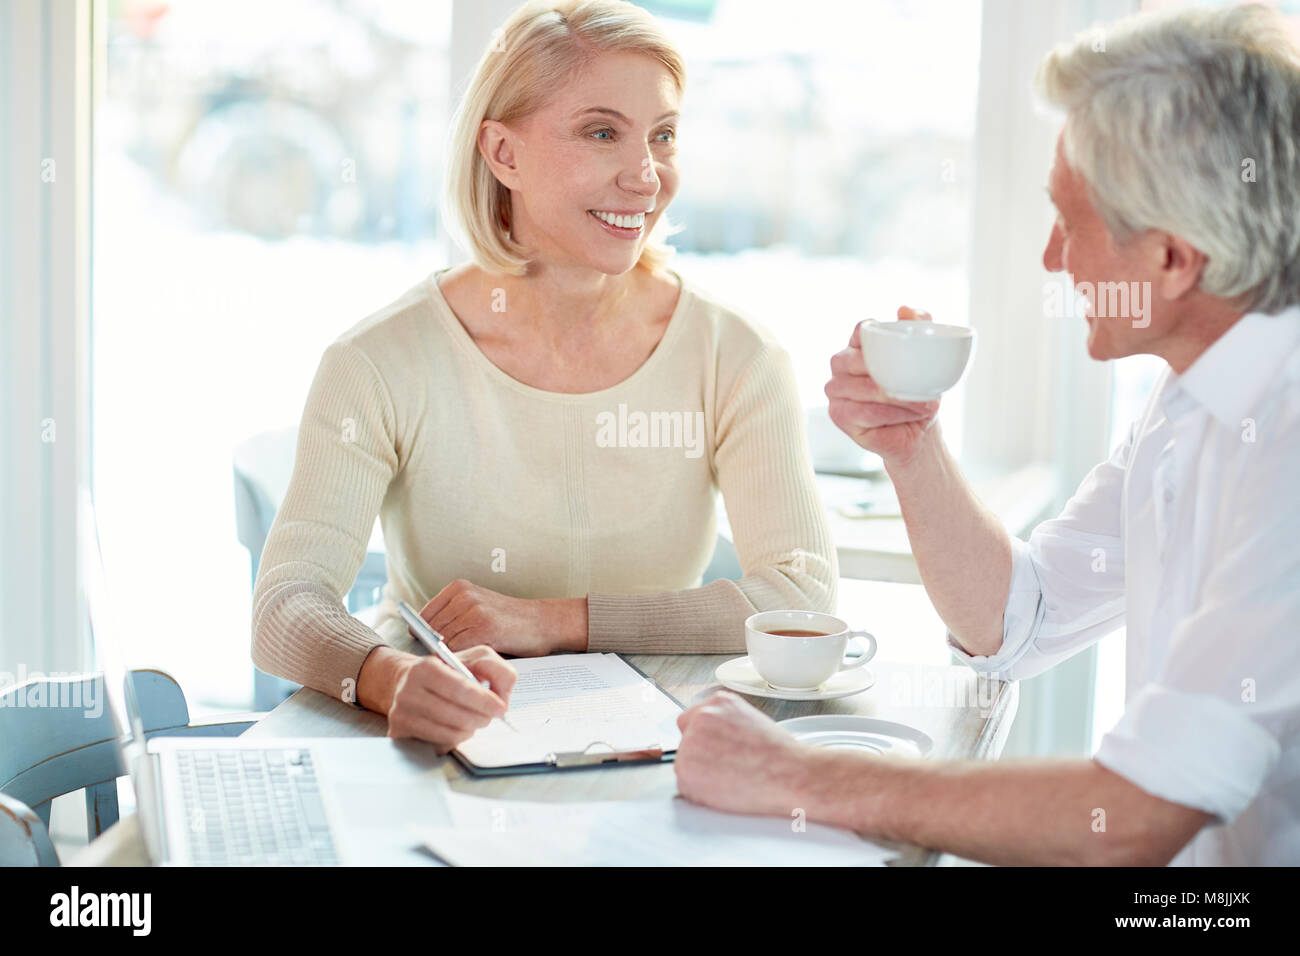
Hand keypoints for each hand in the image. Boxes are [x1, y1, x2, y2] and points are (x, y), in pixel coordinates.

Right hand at [386, 645, 517, 753]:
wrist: (408, 682)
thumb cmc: (447, 672)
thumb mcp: (474, 659)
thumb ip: (497, 672)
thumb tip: (501, 700)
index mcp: (426, 668)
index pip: (459, 689)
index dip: (484, 701)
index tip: (500, 708)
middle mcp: (408, 691)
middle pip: (456, 715)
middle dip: (481, 718)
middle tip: (489, 716)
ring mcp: (401, 713)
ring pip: (449, 733)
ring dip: (469, 729)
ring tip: (472, 720)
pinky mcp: (398, 733)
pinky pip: (438, 744)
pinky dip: (455, 739)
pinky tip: (456, 728)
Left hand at [419, 579, 587, 656]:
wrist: (542, 622)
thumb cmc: (508, 621)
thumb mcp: (477, 608)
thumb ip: (452, 617)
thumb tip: (421, 638)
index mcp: (458, 588)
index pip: (424, 616)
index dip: (424, 636)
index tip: (431, 649)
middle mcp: (464, 596)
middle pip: (431, 630)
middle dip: (436, 649)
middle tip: (445, 663)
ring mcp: (474, 610)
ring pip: (443, 642)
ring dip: (448, 657)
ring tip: (459, 664)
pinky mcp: (484, 628)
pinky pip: (459, 649)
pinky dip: (460, 660)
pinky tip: (470, 664)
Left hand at [674, 691, 818, 817]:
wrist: (789, 774)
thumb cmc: (780, 754)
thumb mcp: (751, 720)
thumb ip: (726, 723)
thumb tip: (716, 739)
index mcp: (718, 702)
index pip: (693, 720)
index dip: (704, 740)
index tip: (713, 751)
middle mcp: (702, 716)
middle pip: (686, 740)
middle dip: (701, 755)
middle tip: (725, 769)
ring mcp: (691, 742)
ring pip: (685, 763)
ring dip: (701, 774)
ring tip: (731, 779)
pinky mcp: (686, 770)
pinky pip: (686, 786)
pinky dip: (701, 793)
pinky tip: (725, 789)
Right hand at [825, 305, 941, 466]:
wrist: (918, 430)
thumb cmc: (918, 393)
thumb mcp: (926, 358)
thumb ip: (920, 326)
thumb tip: (905, 310)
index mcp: (859, 345)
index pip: (861, 331)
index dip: (877, 337)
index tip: (901, 349)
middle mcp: (841, 365)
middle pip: (856, 361)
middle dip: (890, 375)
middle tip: (919, 387)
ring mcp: (836, 391)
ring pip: (862, 389)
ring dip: (895, 398)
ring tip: (922, 406)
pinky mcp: (838, 416)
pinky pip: (862, 413)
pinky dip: (888, 415)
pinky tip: (905, 417)